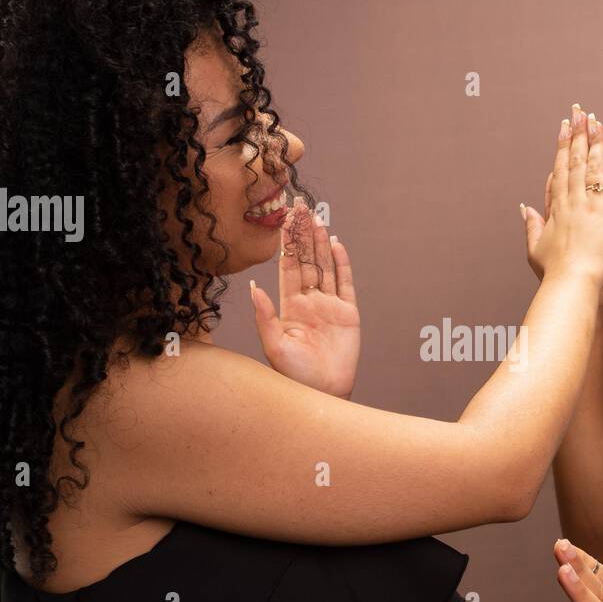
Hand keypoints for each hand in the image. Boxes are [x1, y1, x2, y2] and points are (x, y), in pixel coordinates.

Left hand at [250, 197, 360, 398]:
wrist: (322, 393)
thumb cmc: (294, 375)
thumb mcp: (274, 345)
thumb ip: (265, 315)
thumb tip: (253, 287)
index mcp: (290, 307)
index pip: (288, 267)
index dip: (287, 244)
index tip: (284, 220)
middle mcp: (309, 302)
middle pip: (307, 261)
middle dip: (303, 235)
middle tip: (300, 207)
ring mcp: (330, 306)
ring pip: (325, 267)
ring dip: (321, 243)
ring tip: (316, 219)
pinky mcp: (349, 314)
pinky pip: (345, 283)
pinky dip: (342, 264)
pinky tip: (336, 244)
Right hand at [522, 107, 602, 304]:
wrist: (572, 285)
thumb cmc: (554, 273)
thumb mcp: (536, 249)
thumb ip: (533, 225)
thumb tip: (524, 207)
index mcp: (557, 209)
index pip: (561, 170)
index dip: (563, 147)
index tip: (563, 128)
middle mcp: (574, 202)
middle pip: (577, 161)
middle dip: (577, 135)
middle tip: (578, 112)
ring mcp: (593, 207)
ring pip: (596, 166)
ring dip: (596, 140)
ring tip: (596, 119)